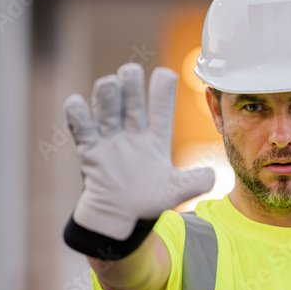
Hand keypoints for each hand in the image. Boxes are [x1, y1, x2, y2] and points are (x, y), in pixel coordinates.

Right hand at [64, 63, 214, 239]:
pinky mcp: (90, 149)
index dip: (163, 91)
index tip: (165, 75)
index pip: (161, 108)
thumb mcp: (175, 192)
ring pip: (107, 107)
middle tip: (129, 72)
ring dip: (106, 94)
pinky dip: (77, 113)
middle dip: (130, 82)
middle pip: (132, 100)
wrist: (119, 217)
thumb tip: (212, 175)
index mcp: (156, 137)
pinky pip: (82, 127)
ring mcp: (110, 138)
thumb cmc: (148, 200)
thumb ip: (194, 183)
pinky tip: (77, 103)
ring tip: (108, 84)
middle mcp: (133, 131)